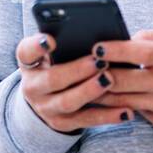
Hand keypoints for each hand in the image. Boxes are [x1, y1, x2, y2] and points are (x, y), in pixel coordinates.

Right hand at [14, 33, 129, 133]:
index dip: (37, 45)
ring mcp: (46, 108)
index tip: (52, 40)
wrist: (45, 98)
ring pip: (68, 102)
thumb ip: (64, 40)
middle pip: (52, 80)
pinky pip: (86, 121)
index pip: (26, 52)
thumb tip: (93, 29)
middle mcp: (32, 87)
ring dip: (90, 91)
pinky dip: (107, 116)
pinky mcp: (62, 123)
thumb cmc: (56, 64)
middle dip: (77, 71)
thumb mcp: (51, 52)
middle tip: (99, 61)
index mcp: (29, 63)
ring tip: (109, 80)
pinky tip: (126, 110)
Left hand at [88, 28, 152, 133]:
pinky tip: (106, 99)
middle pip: (121, 81)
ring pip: (121, 101)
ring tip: (84, 83)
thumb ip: (151, 36)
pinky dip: (118, 105)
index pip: (138, 52)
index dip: (113, 50)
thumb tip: (122, 39)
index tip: (95, 46)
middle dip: (97, 74)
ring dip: (99, 92)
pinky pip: (133, 112)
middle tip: (80, 67)